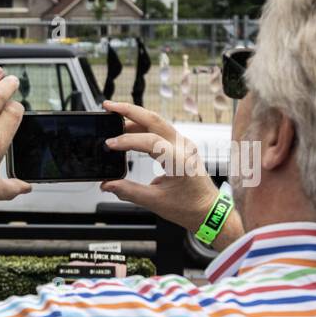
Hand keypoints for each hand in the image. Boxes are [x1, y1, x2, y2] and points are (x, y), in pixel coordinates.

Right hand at [99, 100, 219, 232]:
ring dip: (135, 117)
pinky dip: (143, 128)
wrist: (208, 210)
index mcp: (179, 160)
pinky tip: (129, 130)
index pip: (149, 141)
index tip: (109, 144)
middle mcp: (184, 147)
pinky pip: (160, 131)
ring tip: (114, 116)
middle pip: (154, 119)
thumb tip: (107, 184)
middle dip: (129, 110)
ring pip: (157, 122)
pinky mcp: (181, 146)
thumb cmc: (188, 207)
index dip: (126, 141)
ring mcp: (184, 144)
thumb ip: (128, 191)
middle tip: (109, 106)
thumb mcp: (155, 201)